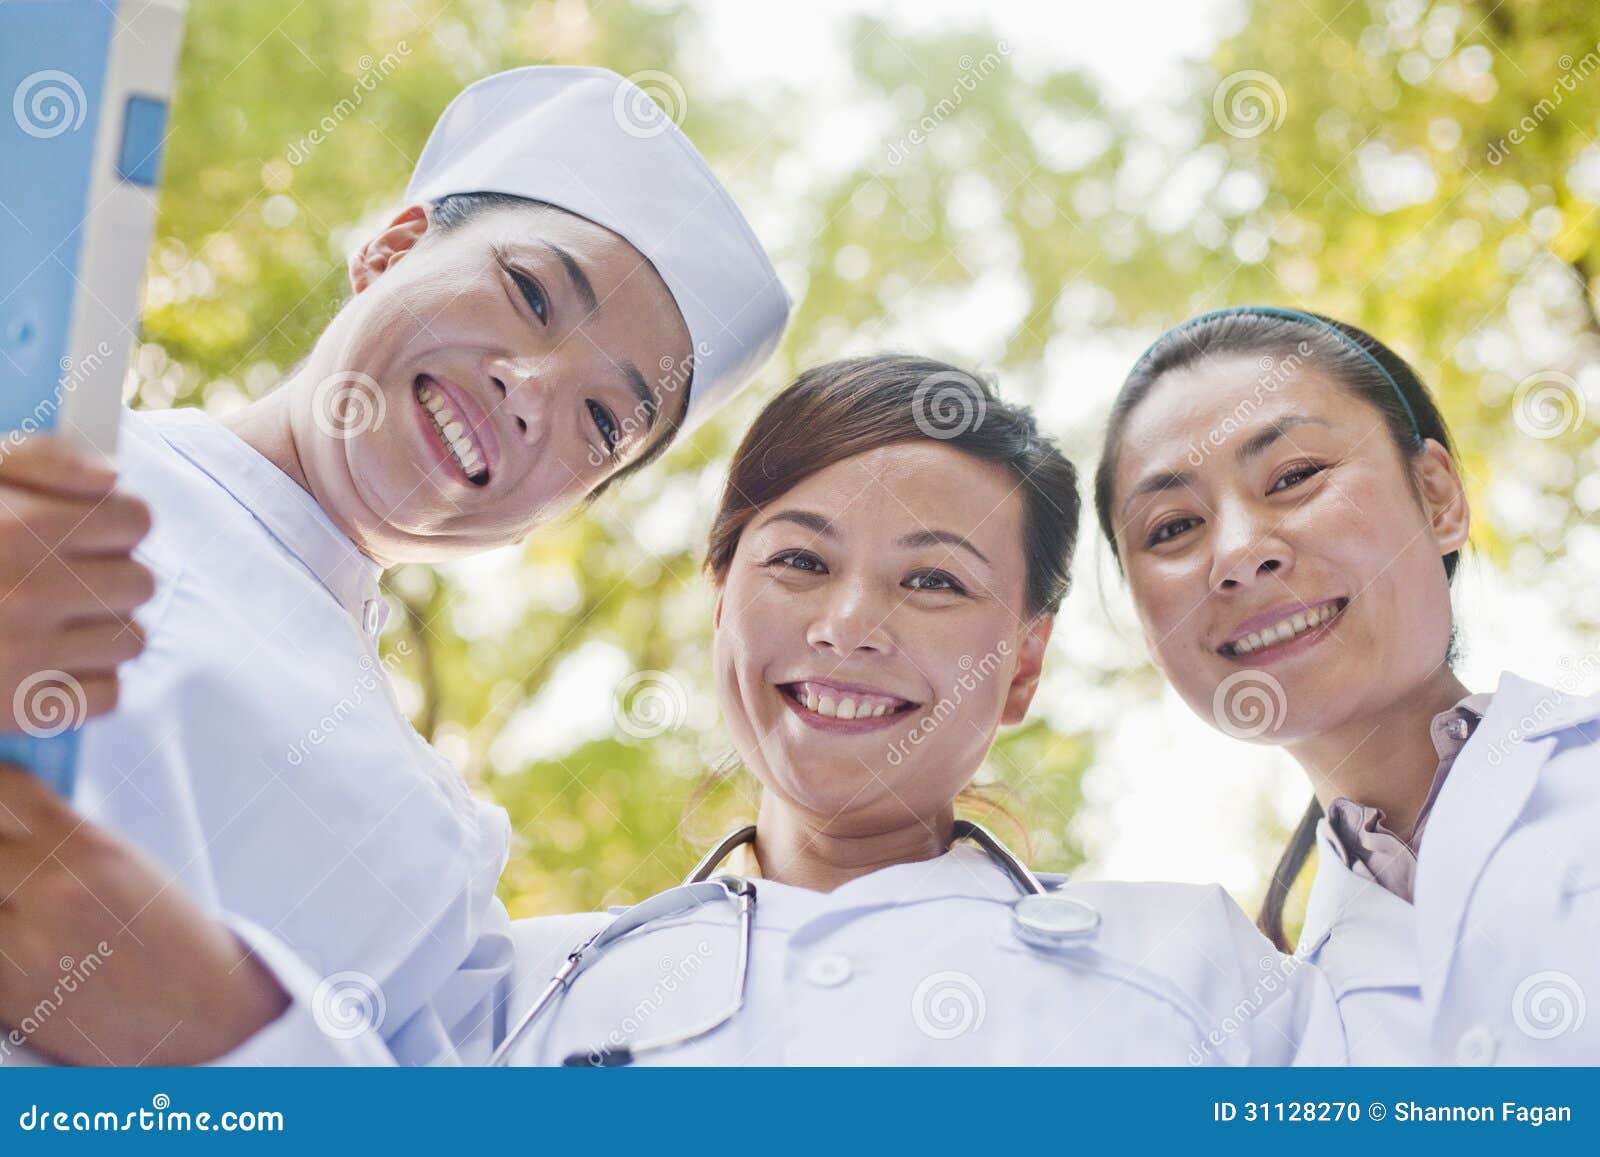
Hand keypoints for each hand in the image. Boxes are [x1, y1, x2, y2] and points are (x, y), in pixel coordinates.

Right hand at [0, 436, 153, 733]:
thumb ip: (43, 458)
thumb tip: (111, 480)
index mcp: (22, 528)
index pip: (135, 522)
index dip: (117, 523)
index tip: (93, 531)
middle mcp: (31, 592)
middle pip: (140, 583)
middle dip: (110, 577)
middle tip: (66, 579)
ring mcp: (28, 656)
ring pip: (130, 640)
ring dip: (102, 631)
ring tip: (53, 622)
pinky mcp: (22, 710)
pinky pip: (106, 696)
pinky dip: (84, 684)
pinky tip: (45, 664)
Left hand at [0, 765, 288, 1064]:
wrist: (203, 1017)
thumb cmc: (174, 939)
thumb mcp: (128, 866)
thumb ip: (62, 839)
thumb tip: (8, 820)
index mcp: (91, 850)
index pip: (3, 791)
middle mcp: (51, 893)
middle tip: (12, 860)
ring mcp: (23, 948)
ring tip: (17, 901)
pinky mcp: (7, 996)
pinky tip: (21, 941)